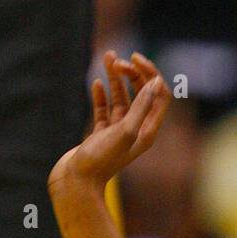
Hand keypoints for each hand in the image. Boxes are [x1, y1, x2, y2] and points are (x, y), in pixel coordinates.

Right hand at [48, 52, 169, 193]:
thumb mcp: (125, 131)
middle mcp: (137, 131)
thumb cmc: (101, 159)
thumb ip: (141, 107)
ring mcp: (118, 132)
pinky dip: (102, 94)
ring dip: (116, 78)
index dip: (151, 75)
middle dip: (132, 74)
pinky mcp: (101, 133)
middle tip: (116, 59)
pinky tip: (97, 82)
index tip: (135, 59)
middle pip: (142, 94)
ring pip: (121, 98)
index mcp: (148, 131)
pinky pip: (105, 109)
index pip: (159, 97)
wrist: (77, 181)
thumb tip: (155, 84)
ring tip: (107, 57)